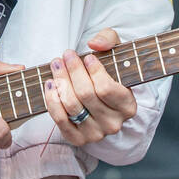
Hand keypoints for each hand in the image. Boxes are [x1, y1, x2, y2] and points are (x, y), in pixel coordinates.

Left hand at [42, 27, 137, 145]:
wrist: (104, 102)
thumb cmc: (111, 73)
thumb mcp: (116, 52)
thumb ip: (109, 40)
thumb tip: (94, 44)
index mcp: (128, 106)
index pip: (107, 89)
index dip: (94, 71)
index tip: (87, 57)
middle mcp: (113, 123)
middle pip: (86, 95)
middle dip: (72, 71)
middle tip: (65, 55)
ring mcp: (95, 133)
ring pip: (72, 105)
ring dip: (60, 81)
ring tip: (56, 65)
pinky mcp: (77, 139)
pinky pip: (60, 119)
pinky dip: (51, 100)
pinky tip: (49, 84)